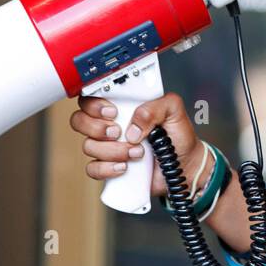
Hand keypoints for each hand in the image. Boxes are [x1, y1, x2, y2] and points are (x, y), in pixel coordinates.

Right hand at [70, 91, 202, 198]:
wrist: (185, 165)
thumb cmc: (177, 135)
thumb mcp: (173, 110)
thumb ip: (155, 107)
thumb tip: (133, 125)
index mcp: (121, 106)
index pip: (91, 97)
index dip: (93, 103)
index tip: (112, 111)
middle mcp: (109, 124)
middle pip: (79, 120)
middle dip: (96, 127)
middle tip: (118, 131)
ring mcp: (107, 147)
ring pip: (89, 146)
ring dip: (111, 150)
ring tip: (137, 152)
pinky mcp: (109, 168)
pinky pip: (93, 168)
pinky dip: (107, 168)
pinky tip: (124, 167)